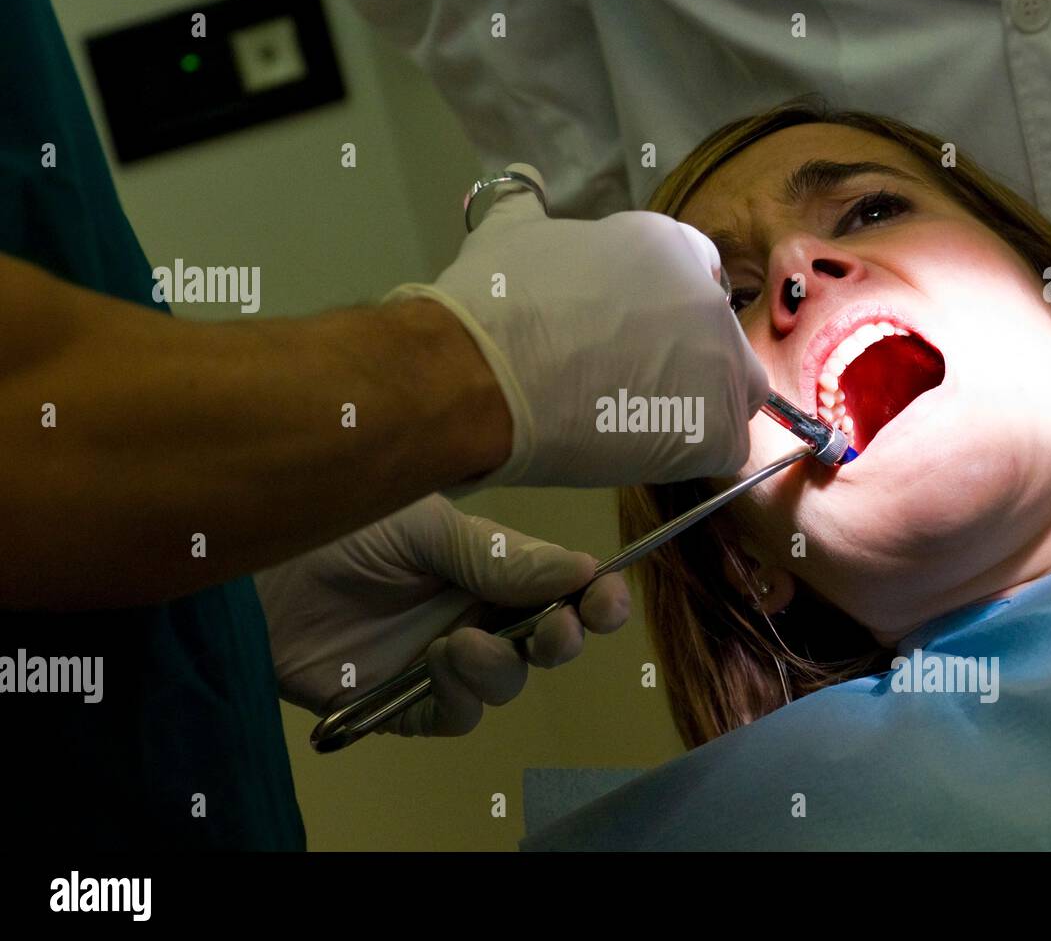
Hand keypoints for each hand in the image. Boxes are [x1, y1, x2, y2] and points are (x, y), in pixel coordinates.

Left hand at [256, 493, 629, 735]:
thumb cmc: (336, 525)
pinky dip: (459, 696)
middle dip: (564, 636)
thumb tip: (582, 569)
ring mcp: (437, 659)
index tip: (608, 598)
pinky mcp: (399, 702)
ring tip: (463, 641)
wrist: (252, 564)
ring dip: (501, 666)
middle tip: (561, 627)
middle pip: (544, 642)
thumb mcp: (424, 525)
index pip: (558, 586)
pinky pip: (452, 716)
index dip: (592, 597)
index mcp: (486, 563)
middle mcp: (471, 613)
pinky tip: (439, 662)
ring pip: (504, 684)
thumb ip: (499, 555)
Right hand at [385, 163, 769, 491]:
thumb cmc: (495, 303)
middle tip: (624, 382)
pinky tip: (641, 450)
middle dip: (685, 358)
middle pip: (717, 335)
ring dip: (693, 406)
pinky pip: (721, 447)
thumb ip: (528, 205)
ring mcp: (719, 364)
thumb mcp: (509, 233)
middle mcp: (706, 299)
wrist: (482, 376)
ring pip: (729, 392)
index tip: (627, 333)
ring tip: (632, 420)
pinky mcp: (715, 428)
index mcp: (667, 244)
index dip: (664, 309)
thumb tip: (523, 176)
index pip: (696, 273)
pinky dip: (688, 453)